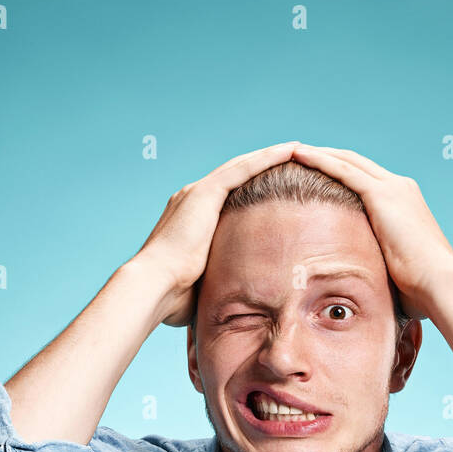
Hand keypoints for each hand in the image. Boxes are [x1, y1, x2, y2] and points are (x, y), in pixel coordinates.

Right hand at [130, 141, 297, 326]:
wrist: (154, 286)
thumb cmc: (172, 296)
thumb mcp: (200, 284)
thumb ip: (215, 282)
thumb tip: (230, 303)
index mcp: (189, 218)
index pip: (226, 196)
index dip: (251, 188)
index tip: (274, 187)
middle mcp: (191, 198)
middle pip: (235, 174)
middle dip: (262, 165)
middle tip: (292, 157)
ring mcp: (197, 193)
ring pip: (242, 165)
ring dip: (271, 155)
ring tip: (298, 148)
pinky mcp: (205, 193)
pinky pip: (243, 168)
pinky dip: (267, 158)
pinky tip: (290, 151)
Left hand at [288, 143, 452, 320]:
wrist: (439, 282)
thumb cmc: (423, 288)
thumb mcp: (399, 270)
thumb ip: (382, 265)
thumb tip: (370, 288)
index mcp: (406, 203)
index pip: (368, 180)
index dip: (342, 174)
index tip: (318, 175)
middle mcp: (401, 188)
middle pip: (356, 163)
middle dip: (328, 157)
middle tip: (300, 154)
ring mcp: (392, 188)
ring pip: (347, 160)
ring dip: (319, 153)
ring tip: (292, 150)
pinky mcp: (382, 194)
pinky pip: (343, 169)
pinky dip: (320, 160)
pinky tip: (299, 155)